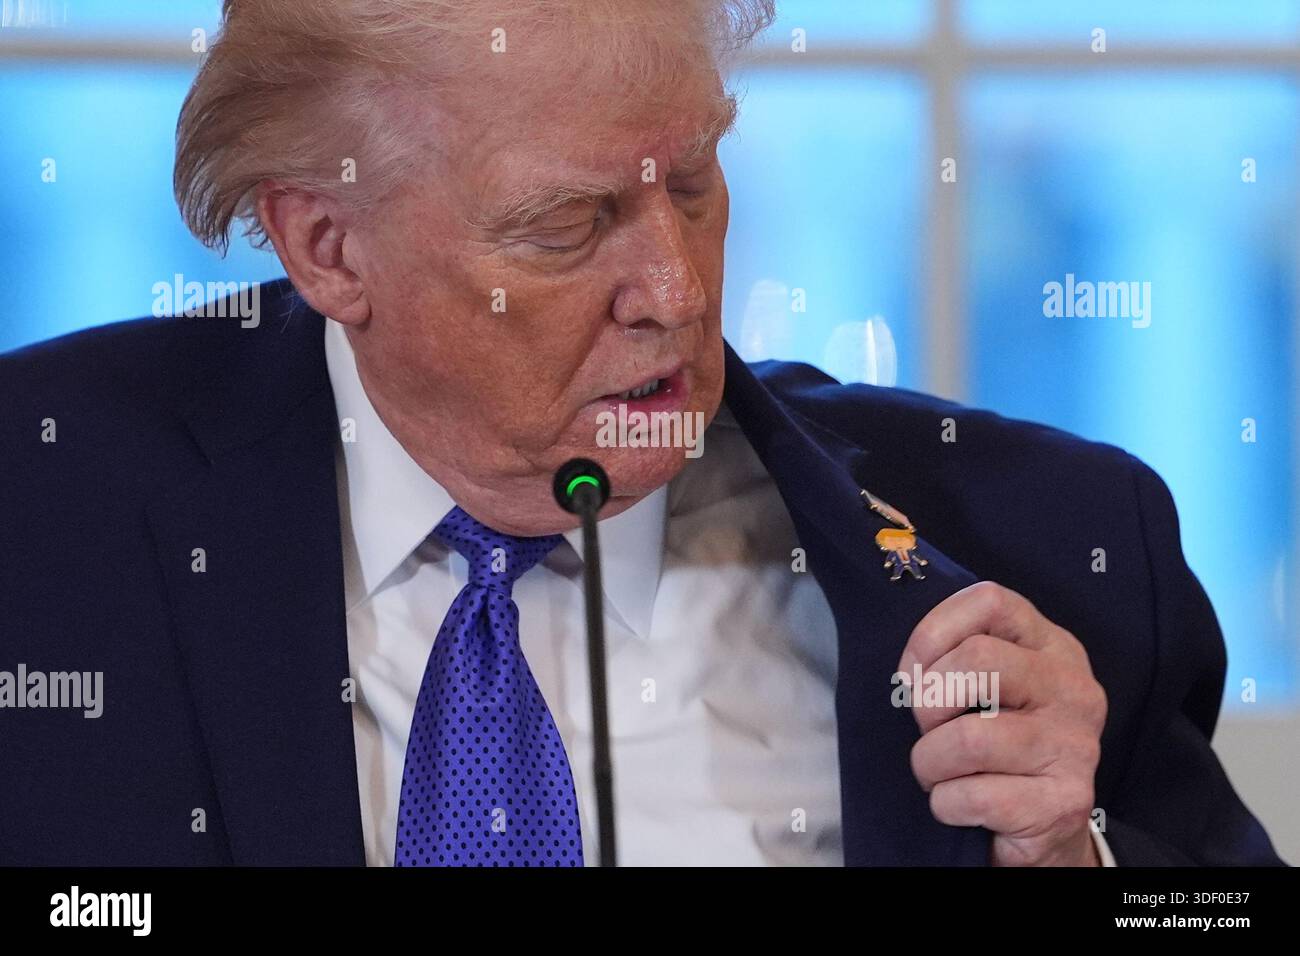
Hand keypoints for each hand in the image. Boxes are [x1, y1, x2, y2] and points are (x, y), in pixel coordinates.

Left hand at [898, 581, 1107, 865]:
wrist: (1045, 832)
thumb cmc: (998, 751)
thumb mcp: (987, 691)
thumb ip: (958, 659)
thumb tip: (907, 670)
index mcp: (1053, 647)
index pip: (989, 600)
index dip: (933, 632)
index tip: (913, 672)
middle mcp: (1073, 688)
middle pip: (977, 659)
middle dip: (928, 700)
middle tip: (926, 728)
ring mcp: (1075, 745)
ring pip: (968, 737)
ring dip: (929, 762)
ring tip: (936, 773)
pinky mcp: (1065, 801)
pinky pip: (974, 795)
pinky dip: (946, 804)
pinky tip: (958, 806)